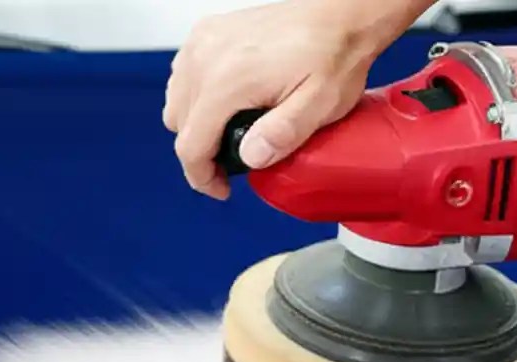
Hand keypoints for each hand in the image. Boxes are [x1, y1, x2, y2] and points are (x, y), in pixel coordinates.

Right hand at [165, 0, 431, 198]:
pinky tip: (227, 105)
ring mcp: (204, 40)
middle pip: (179, 124)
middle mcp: (207, 56)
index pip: (191, 144)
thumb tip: (250, 158)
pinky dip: (197, 96)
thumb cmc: (334, 53)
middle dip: (202, 152)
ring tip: (231, 136)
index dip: (202, 177)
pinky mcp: (208, 32)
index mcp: (229, 78)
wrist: (339, 15)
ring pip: (177, 100)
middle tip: (233, 166)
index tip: (220, 189)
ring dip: (197, 124)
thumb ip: (284, 134)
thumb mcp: (320, 104)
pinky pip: (184, 75)